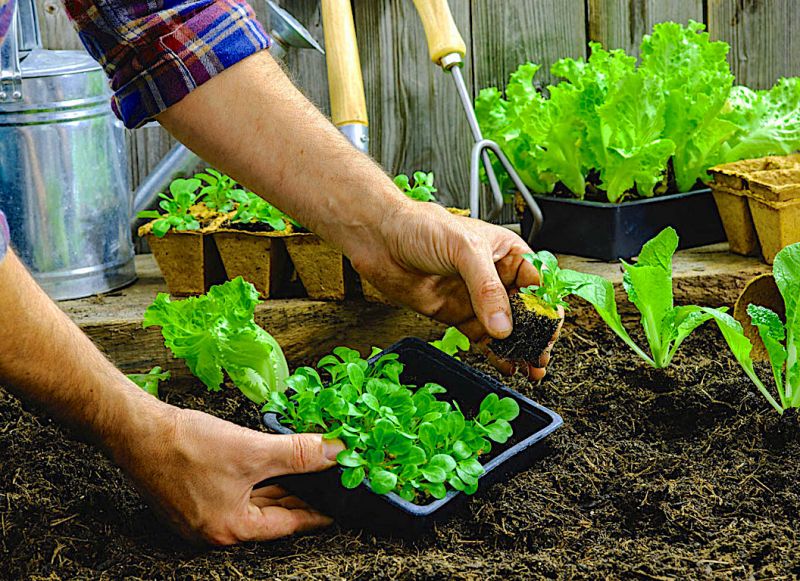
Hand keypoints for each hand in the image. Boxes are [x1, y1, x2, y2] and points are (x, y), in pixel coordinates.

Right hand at [111, 398, 343, 544]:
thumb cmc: (186, 446)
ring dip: (277, 486)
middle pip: (269, 515)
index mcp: (231, 530)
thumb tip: (335, 453)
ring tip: (305, 472)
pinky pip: (234, 493)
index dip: (316, 512)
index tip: (337, 507)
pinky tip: (268, 463)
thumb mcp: (253, 450)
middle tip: (326, 483)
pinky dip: (254, 480)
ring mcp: (199, 516)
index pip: (287, 524)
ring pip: (251, 502)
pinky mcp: (190, 498)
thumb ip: (298, 454)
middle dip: (298, 496)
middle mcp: (214, 530)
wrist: (136, 430)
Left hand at [348, 202, 561, 378]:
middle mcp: (494, 277)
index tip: (549, 330)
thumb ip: (486, 288)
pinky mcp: (456, 315)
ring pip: (505, 329)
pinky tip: (507, 365)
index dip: (546, 307)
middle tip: (542, 355)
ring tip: (531, 368)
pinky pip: (482, 339)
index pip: (537, 283)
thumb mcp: (464, 249)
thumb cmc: (421, 227)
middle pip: (525, 311)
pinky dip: (495, 354)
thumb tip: (503, 325)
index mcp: (506, 252)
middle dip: (536, 334)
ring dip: (519, 348)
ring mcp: (475, 298)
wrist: (380, 239)